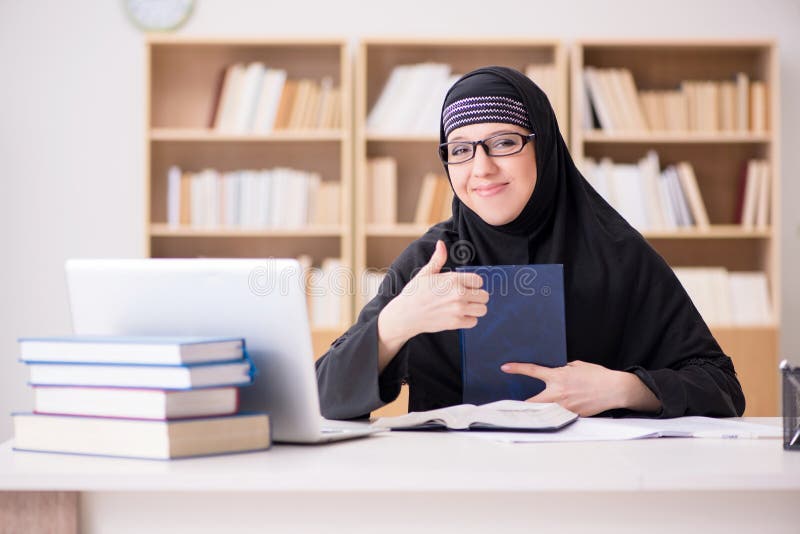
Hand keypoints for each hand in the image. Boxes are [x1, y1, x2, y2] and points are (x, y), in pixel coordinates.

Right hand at [377, 240, 488, 369]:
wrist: (405, 314)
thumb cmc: (415, 293)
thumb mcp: (425, 273)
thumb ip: (438, 259)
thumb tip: (441, 243)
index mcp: (453, 279)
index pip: (479, 281)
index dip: (474, 284)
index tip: (467, 287)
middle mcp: (458, 293)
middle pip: (485, 296)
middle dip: (478, 297)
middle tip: (468, 298)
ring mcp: (457, 309)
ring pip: (482, 310)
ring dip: (476, 309)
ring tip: (466, 307)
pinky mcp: (455, 323)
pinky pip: (474, 322)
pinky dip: (468, 320)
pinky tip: (459, 316)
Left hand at [500, 360, 659, 416]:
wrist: (614, 389)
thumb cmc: (596, 375)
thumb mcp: (577, 366)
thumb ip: (562, 369)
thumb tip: (554, 373)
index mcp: (558, 377)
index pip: (533, 371)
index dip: (517, 368)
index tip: (505, 367)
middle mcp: (558, 393)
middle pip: (531, 401)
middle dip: (519, 403)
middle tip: (505, 406)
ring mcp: (564, 406)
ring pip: (542, 412)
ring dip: (533, 412)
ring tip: (520, 415)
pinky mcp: (572, 415)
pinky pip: (556, 416)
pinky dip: (550, 416)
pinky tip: (545, 417)